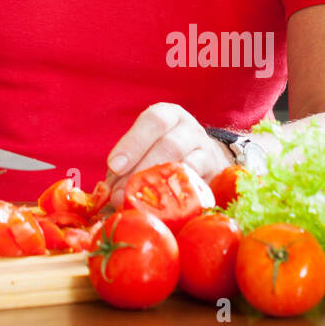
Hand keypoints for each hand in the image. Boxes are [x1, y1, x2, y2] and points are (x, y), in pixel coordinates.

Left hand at [102, 102, 232, 208]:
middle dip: (143, 170)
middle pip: (169, 144)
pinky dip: (180, 198)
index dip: (133, 143)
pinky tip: (164, 209)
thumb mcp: (143, 151)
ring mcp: (206, 151)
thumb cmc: (162, 156)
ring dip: (160, 187)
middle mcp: (189, 129)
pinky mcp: (216, 176)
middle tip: (121, 194)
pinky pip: (200, 186)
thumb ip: (124, 168)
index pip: (153, 120)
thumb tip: (109, 193)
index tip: (114, 166)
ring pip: (187, 164)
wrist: (205, 163)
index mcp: (168, 116)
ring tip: (140, 203)